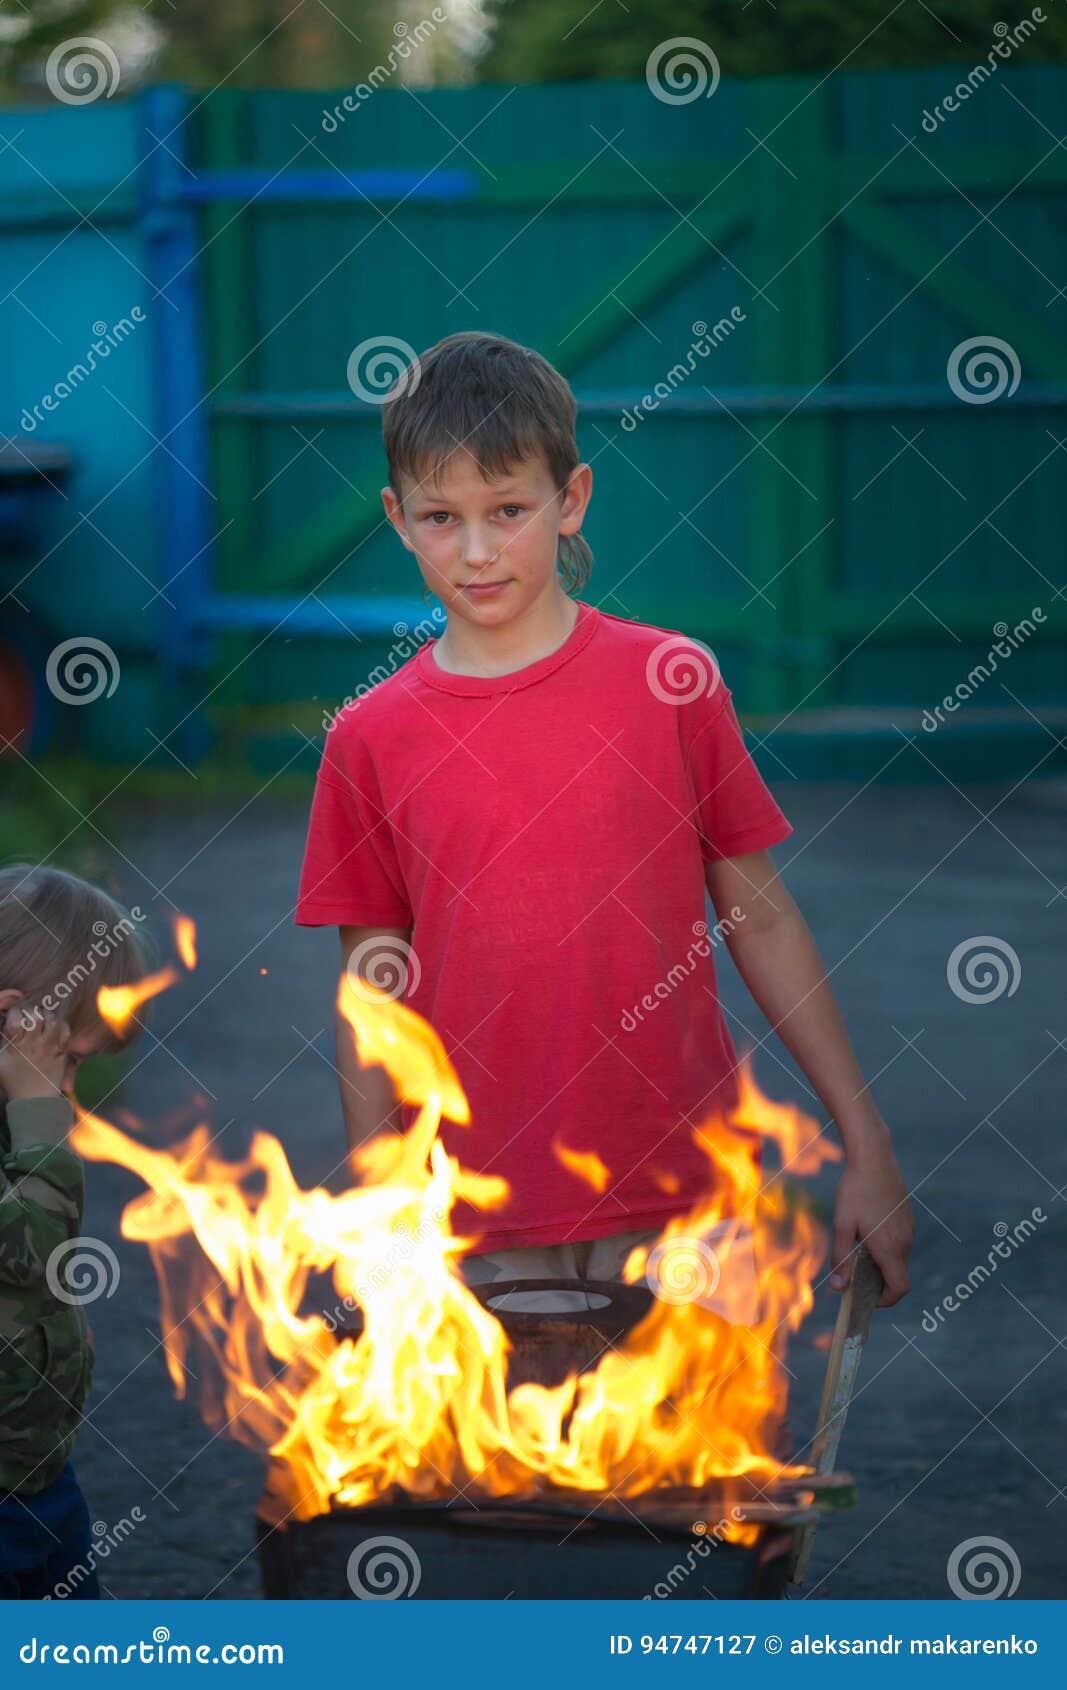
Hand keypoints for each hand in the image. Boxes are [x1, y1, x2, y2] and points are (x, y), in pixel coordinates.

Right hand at [0, 1008, 70, 1101]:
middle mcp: (32, 1045)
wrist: (33, 1100)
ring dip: (49, 1017)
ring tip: (46, 1019)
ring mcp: (48, 1049)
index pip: (15, 1020)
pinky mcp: (60, 1053)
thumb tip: (3, 1027)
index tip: (16, 1013)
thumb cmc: (14, 1081)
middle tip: (33, 1015)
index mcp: (15, 1046)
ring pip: (52, 1022)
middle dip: (33, 1012)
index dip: (16, 1012)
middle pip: (36, 1017)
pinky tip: (57, 1028)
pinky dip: (62, 1027)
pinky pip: (65, 1034)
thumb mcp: (0, 1062)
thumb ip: (2, 1043)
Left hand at [830, 1127, 913, 1306]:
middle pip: (899, 1276)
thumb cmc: (855, 1191)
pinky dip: (888, 1248)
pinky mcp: (908, 1217)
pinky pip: (901, 1242)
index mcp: (890, 1248)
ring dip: (884, 1264)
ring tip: (860, 1251)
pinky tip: (869, 1231)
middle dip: (880, 1283)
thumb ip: (840, 1258)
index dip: (886, 1300)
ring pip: (900, 1259)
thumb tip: (837, 1288)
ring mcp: (909, 1229)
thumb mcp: (842, 1225)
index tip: (868, 1298)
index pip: (900, 1289)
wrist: (874, 1157)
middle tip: (856, 1276)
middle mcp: (905, 1241)